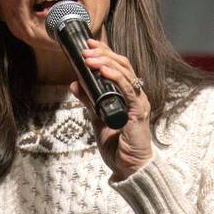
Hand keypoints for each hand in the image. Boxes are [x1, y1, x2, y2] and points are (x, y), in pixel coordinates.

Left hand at [70, 38, 152, 180]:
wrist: (129, 168)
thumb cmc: (117, 146)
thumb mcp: (97, 119)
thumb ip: (89, 101)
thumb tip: (74, 84)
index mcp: (127, 95)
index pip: (118, 67)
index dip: (104, 53)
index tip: (89, 45)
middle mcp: (135, 95)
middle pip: (122, 64)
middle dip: (103, 53)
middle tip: (85, 49)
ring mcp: (138, 102)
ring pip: (125, 73)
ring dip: (105, 62)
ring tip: (89, 58)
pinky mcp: (138, 112)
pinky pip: (127, 89)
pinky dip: (115, 78)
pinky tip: (103, 70)